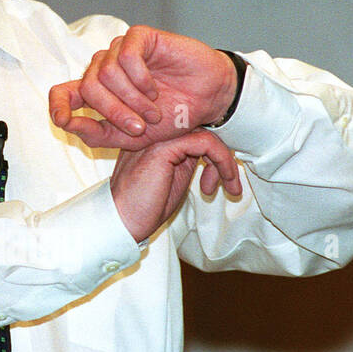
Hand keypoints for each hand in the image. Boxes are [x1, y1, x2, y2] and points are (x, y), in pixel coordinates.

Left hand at [49, 25, 237, 150]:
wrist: (208, 100)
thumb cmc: (172, 115)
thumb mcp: (131, 137)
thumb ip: (96, 134)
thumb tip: (65, 124)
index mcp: (97, 91)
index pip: (62, 92)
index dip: (57, 105)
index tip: (62, 121)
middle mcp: (103, 68)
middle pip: (87, 87)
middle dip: (112, 112)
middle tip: (139, 127)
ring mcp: (119, 50)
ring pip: (106, 73)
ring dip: (131, 99)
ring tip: (153, 110)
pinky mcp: (139, 37)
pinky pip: (125, 56)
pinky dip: (139, 78)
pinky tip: (154, 88)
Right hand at [111, 129, 242, 242]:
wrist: (122, 220)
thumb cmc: (142, 206)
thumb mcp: (172, 178)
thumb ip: (186, 160)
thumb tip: (212, 155)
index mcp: (153, 139)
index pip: (191, 132)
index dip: (212, 154)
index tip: (219, 179)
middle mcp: (154, 134)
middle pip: (200, 131)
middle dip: (222, 158)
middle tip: (230, 183)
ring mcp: (157, 138)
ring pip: (205, 135)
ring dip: (225, 161)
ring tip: (229, 184)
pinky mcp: (163, 147)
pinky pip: (203, 142)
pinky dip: (219, 160)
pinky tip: (216, 180)